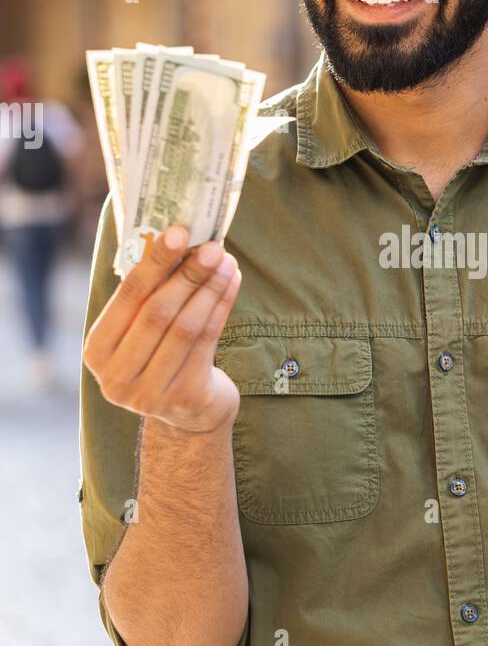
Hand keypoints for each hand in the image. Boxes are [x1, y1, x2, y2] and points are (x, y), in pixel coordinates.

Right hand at [83, 225, 242, 433]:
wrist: (189, 413)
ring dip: (209, 288)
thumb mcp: (142, 331)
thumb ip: (148, 295)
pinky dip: (221, 307)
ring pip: (185, 327)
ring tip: (226, 261)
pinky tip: (231, 283)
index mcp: (97, 352)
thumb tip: (178, 239)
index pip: (127, 298)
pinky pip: (207, 341)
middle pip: (157, 312)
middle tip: (211, 246)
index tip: (178, 232)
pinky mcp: (184, 398)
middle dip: (187, 274)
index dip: (154, 263)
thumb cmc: (162, 356)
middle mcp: (116, 377)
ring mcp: (149, 393)